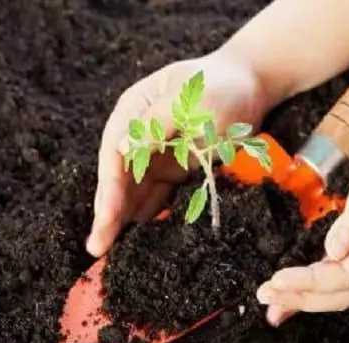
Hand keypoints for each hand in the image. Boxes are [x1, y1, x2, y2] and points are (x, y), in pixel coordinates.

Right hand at [86, 49, 271, 256]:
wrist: (251, 84)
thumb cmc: (222, 85)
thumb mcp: (192, 98)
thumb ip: (157, 121)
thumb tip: (121, 149)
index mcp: (134, 111)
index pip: (114, 155)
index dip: (109, 189)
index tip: (106, 220)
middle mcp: (137, 134)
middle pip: (118, 177)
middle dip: (108, 212)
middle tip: (97, 248)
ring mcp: (154, 152)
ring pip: (132, 191)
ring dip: (122, 219)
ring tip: (110, 251)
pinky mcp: (172, 167)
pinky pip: (155, 195)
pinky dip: (146, 215)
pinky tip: (138, 238)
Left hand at [256, 95, 348, 325]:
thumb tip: (333, 252)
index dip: (312, 282)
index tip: (278, 279)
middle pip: (342, 292)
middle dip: (301, 297)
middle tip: (264, 295)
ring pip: (339, 288)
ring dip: (304, 298)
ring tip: (271, 306)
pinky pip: (336, 272)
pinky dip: (312, 284)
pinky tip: (291, 291)